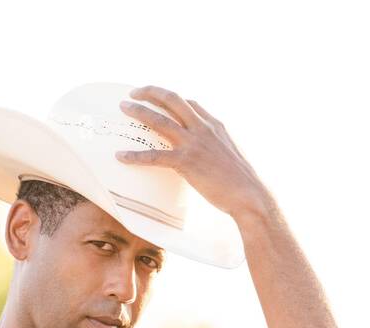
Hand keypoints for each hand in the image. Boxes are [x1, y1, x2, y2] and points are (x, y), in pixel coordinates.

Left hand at [115, 85, 271, 222]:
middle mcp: (203, 128)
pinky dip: (135, 155)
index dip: (172, 99)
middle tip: (134, 92)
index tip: (160, 99)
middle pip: (172, 100)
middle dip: (151, 92)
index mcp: (215, 124)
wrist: (248, 193)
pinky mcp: (186, 162)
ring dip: (139, 111)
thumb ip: (218, 147)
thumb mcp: (231, 155)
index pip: (190, 103)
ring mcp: (193, 143)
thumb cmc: (242, 181)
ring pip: (160, 120)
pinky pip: (154, 156)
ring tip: (123, 108)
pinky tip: (121, 156)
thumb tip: (212, 155)